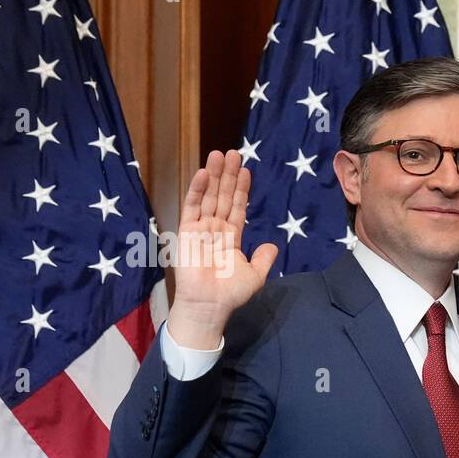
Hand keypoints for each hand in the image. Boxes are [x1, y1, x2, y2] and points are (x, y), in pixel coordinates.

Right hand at [167, 150, 278, 348]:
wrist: (210, 305)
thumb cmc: (230, 293)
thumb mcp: (255, 275)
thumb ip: (263, 259)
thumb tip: (272, 246)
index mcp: (230, 237)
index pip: (237, 208)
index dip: (241, 190)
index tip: (247, 170)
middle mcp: (215, 229)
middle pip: (223, 196)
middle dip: (228, 175)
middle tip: (233, 152)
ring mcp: (200, 228)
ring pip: (208, 196)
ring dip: (214, 175)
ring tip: (220, 154)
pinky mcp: (187, 231)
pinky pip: (192, 206)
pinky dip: (197, 189)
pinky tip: (205, 173)